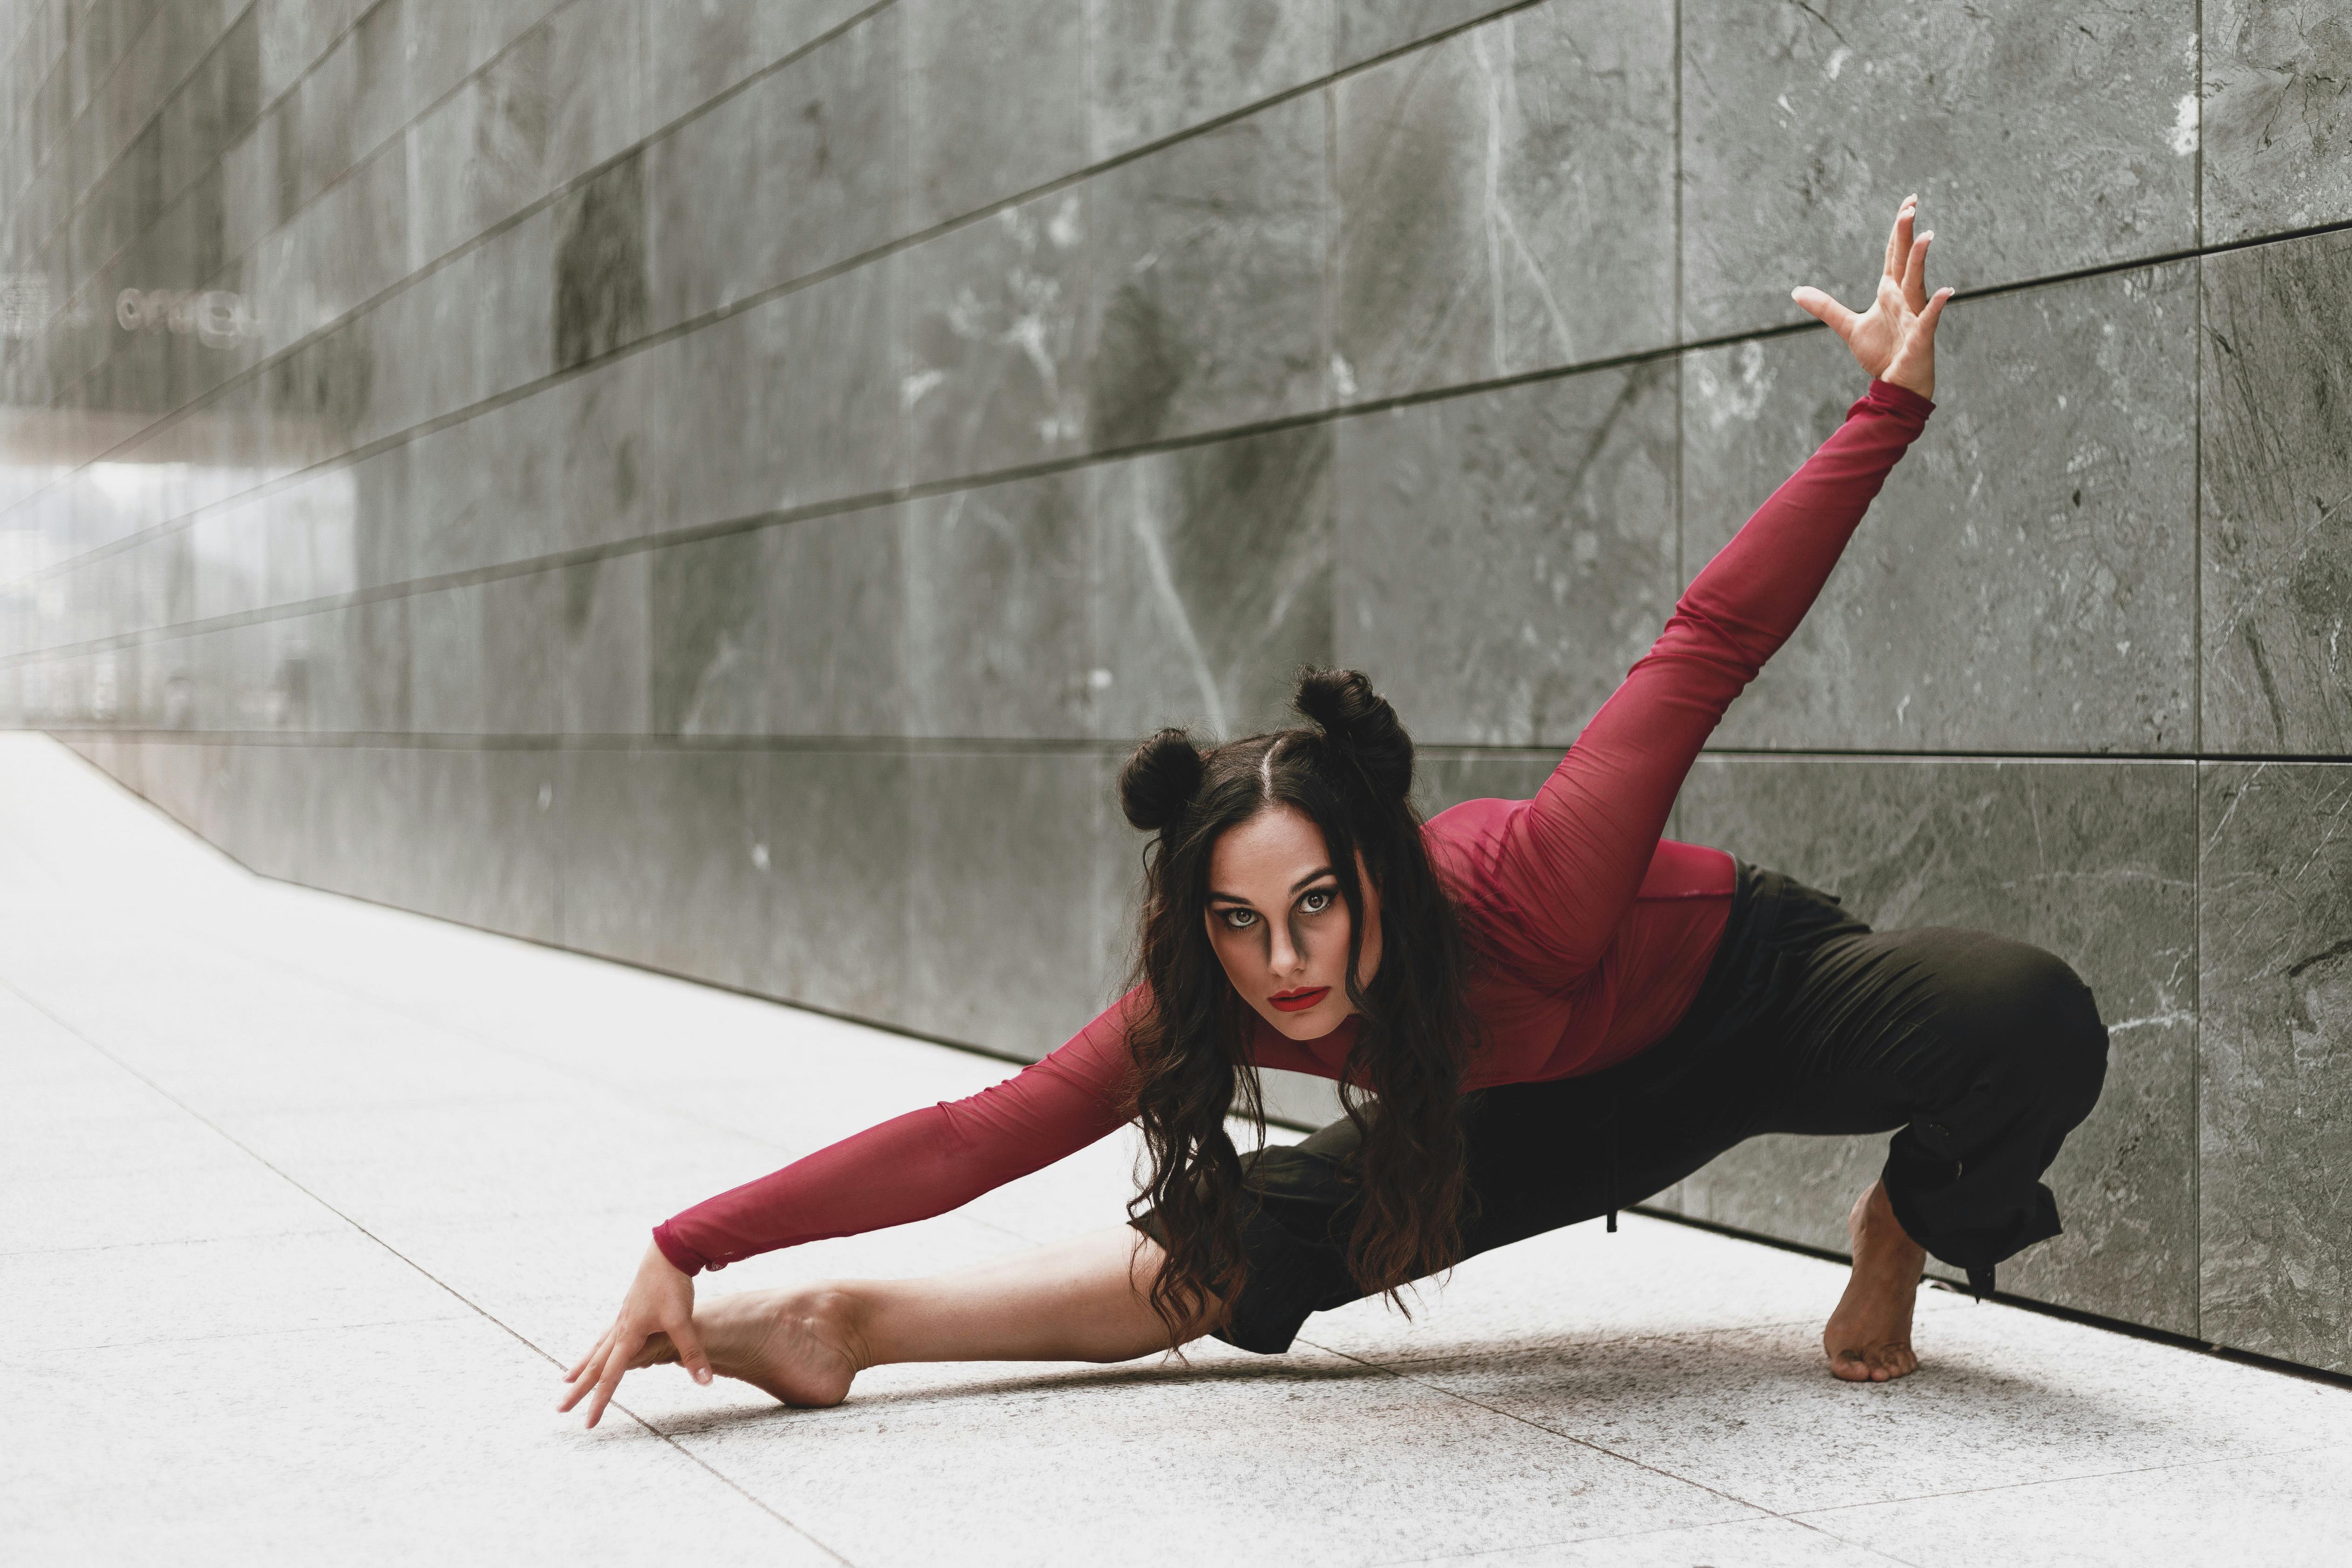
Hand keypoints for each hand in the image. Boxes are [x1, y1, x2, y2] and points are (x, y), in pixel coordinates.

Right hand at [558, 1241, 712, 1428]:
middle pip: (594, 1366)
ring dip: (581, 1367)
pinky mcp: (628, 1311)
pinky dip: (596, 1348)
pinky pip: (605, 1336)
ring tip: (566, 1380)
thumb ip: (692, 1353)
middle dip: (578, 1390)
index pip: (610, 1377)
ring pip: (596, 1349)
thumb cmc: (672, 1286)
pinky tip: (596, 1350)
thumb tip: (704, 1382)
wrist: (667, 1253)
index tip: (588, 1422)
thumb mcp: (683, 1321)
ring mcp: (622, 1319)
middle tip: (560, 1409)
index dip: (600, 1401)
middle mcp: (620, 1329)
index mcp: (629, 1336)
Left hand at [1792, 193, 1952, 401]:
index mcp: (1890, 291)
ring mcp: (1914, 314)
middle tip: (1910, 205)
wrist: (1896, 383)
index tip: (1907, 204)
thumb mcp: (1848, 327)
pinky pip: (1929, 317)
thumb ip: (1825, 307)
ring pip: (1917, 281)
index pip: (1894, 254)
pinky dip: (1937, 305)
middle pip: (1905, 259)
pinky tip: (1946, 291)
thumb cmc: (1881, 353)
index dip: (1898, 230)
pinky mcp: (1920, 335)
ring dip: (1920, 259)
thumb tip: (1797, 291)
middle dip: (1907, 234)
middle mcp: (1905, 297)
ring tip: (1925, 235)